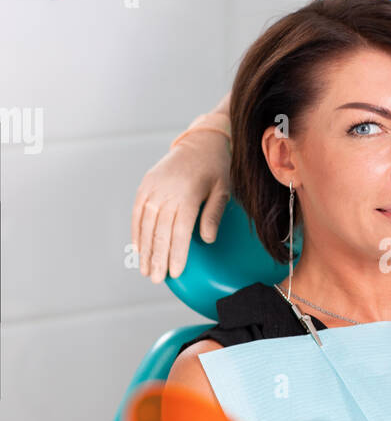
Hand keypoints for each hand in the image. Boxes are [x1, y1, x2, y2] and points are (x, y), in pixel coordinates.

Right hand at [132, 131, 230, 282]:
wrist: (200, 142)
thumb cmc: (216, 169)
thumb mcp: (222, 190)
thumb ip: (213, 215)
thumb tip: (207, 240)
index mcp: (186, 194)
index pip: (179, 231)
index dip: (176, 253)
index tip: (175, 272)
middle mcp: (166, 192)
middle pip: (159, 231)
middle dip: (157, 258)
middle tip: (155, 279)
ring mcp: (153, 188)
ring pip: (145, 224)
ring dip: (144, 249)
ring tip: (145, 270)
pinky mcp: (145, 185)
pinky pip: (137, 212)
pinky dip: (137, 232)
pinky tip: (138, 248)